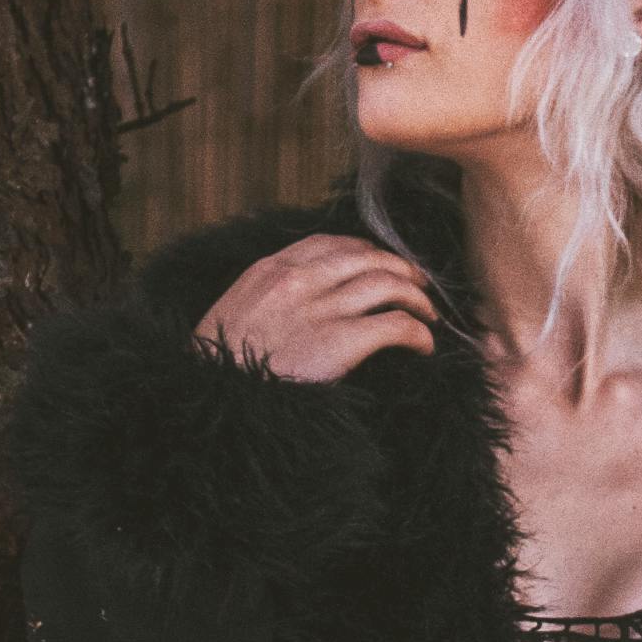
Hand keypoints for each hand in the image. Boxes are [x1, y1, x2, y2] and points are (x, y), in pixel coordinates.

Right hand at [193, 232, 443, 383]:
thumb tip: (293, 306)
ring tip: (429, 314)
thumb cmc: (219, 369)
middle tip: (420, 284)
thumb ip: (265, 299)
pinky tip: (424, 345)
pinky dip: (418, 333)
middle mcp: (298, 282)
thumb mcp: (232, 314)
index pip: (328, 243)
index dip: (364, 250)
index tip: (379, 262)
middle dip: (400, 267)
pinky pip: (396, 325)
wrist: (212, 399)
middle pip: (366, 257)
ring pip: (388, 284)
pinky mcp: (340, 344)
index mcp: (269, 271)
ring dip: (417, 297)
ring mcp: (320, 311)